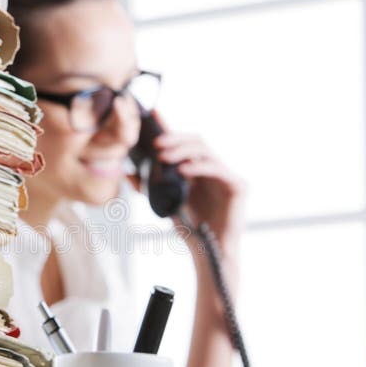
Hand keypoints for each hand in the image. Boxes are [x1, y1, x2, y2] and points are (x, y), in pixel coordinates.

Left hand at [151, 111, 246, 256]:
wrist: (209, 252)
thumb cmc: (191, 228)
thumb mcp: (164, 203)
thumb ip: (148, 187)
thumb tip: (127, 173)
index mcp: (199, 169)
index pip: (184, 142)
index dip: (170, 128)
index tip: (151, 115)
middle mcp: (214, 168)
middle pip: (196, 140)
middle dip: (175, 138)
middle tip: (156, 143)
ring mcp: (227, 175)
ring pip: (206, 151)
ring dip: (183, 150)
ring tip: (164, 156)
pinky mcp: (238, 186)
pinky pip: (218, 169)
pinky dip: (199, 167)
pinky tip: (182, 170)